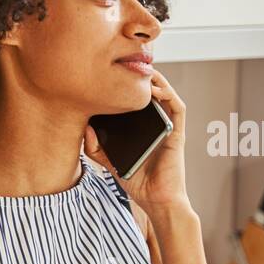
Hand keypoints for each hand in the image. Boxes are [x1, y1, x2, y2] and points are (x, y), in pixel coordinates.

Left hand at [83, 68, 190, 213]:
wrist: (156, 200)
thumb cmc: (136, 182)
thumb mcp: (110, 163)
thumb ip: (97, 149)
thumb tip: (85, 129)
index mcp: (141, 128)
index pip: (134, 102)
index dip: (126, 86)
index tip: (110, 74)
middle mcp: (156, 124)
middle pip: (150, 93)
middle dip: (140, 77)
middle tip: (125, 63)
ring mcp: (167, 127)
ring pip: (166, 95)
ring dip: (156, 80)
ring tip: (140, 70)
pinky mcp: (177, 133)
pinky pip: (177, 108)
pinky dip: (169, 94)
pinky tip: (155, 89)